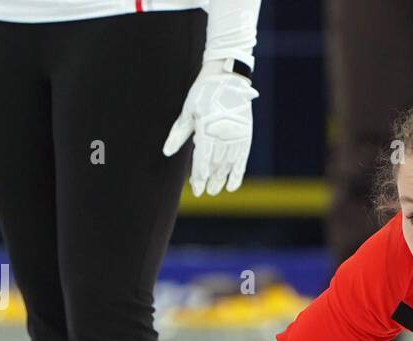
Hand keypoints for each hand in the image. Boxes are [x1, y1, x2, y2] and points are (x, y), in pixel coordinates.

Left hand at [162, 60, 257, 195]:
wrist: (228, 76)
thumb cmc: (203, 92)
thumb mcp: (188, 110)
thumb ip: (178, 133)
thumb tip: (166, 152)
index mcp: (207, 128)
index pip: (202, 159)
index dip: (199, 176)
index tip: (195, 189)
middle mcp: (223, 134)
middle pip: (215, 164)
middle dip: (209, 180)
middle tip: (205, 192)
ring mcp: (236, 135)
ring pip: (228, 164)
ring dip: (221, 179)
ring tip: (215, 190)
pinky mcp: (246, 134)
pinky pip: (242, 159)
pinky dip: (237, 174)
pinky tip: (232, 186)